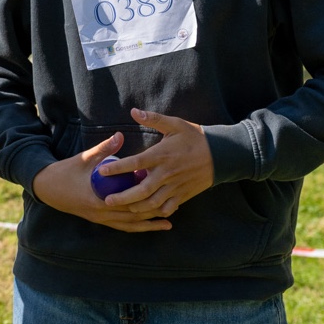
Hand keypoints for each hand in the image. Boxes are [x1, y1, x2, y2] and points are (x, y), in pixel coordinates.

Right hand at [30, 133, 172, 232]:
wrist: (47, 188)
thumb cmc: (65, 172)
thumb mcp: (84, 159)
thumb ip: (104, 149)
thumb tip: (120, 135)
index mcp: (98, 199)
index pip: (127, 202)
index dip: (146, 199)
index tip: (162, 191)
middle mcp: (100, 213)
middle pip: (132, 217)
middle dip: (152, 213)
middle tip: (173, 207)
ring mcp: (100, 219)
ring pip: (129, 225)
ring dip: (148, 225)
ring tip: (167, 223)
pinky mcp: (99, 220)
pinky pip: (121, 227)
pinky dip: (136, 227)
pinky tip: (148, 225)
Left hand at [100, 108, 214, 217]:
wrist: (223, 154)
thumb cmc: (195, 137)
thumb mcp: (175, 124)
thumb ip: (153, 119)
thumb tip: (133, 111)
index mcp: (162, 155)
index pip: (135, 163)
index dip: (118, 168)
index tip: (101, 171)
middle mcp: (167, 173)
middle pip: (142, 189)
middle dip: (123, 197)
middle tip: (107, 200)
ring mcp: (176, 186)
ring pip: (153, 202)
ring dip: (137, 207)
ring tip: (123, 208)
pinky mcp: (184, 194)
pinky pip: (168, 207)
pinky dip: (156, 211)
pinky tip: (146, 212)